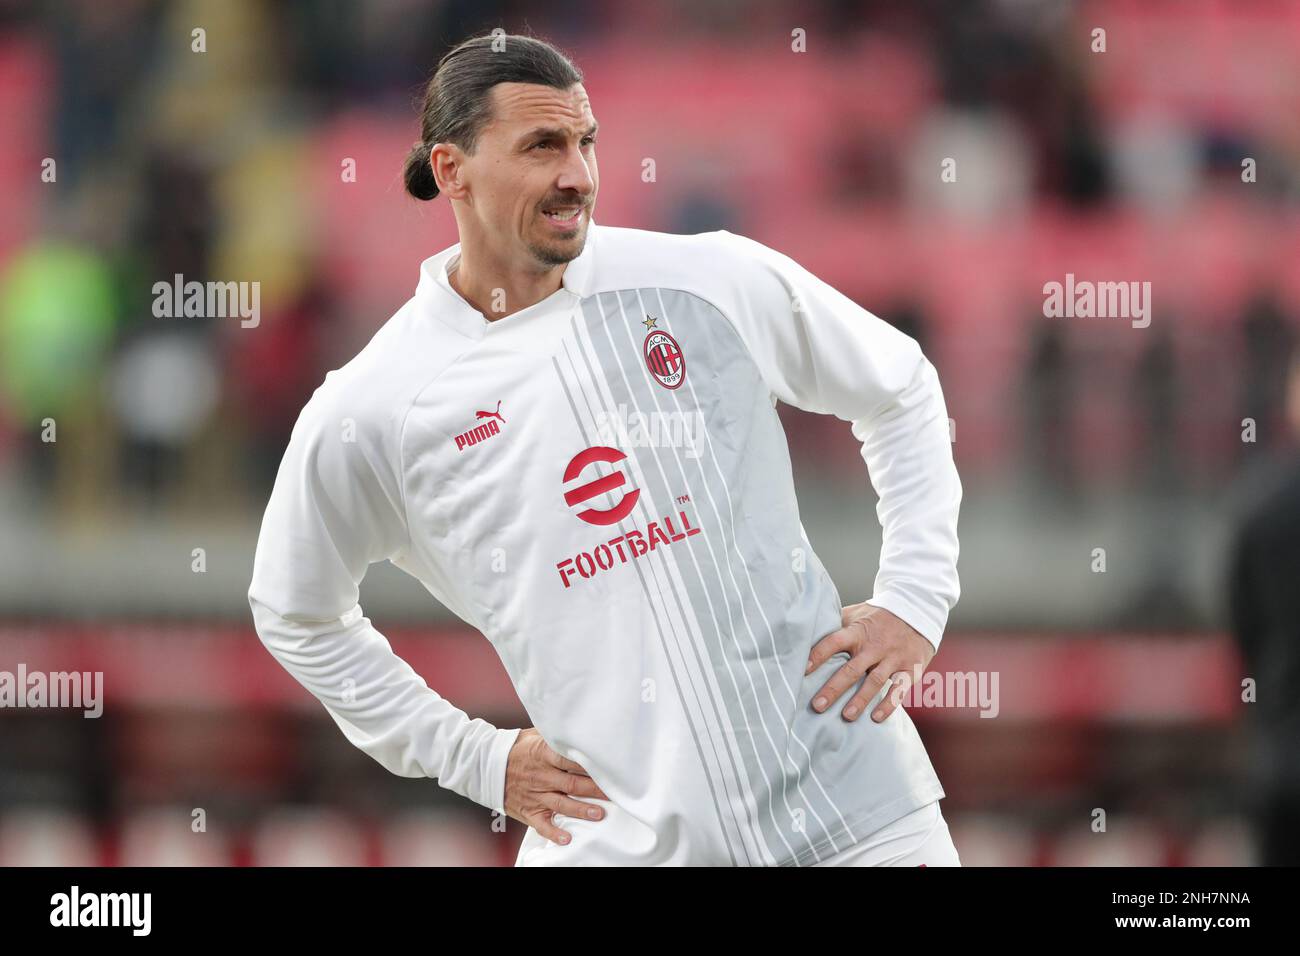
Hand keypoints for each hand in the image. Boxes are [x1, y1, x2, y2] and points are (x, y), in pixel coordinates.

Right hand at [503, 728, 609, 844]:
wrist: (485, 765)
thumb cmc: (515, 749)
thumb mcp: (534, 735)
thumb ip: (555, 735)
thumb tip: (579, 726)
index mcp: (543, 755)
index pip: (569, 760)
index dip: (589, 764)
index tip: (607, 767)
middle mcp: (541, 776)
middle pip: (572, 783)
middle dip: (594, 789)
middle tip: (614, 792)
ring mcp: (534, 795)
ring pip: (561, 804)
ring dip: (581, 810)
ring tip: (598, 814)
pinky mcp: (528, 810)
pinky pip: (541, 824)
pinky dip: (553, 833)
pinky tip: (566, 838)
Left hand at [804, 602, 935, 722]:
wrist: (917, 611)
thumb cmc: (878, 616)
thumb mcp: (856, 613)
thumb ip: (836, 624)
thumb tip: (807, 634)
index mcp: (858, 631)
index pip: (834, 642)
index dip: (819, 655)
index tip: (803, 670)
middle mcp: (875, 645)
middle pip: (852, 669)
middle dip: (834, 688)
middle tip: (818, 706)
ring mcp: (893, 658)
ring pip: (875, 682)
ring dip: (860, 700)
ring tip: (846, 717)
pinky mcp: (910, 668)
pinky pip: (899, 689)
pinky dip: (889, 704)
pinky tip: (876, 718)